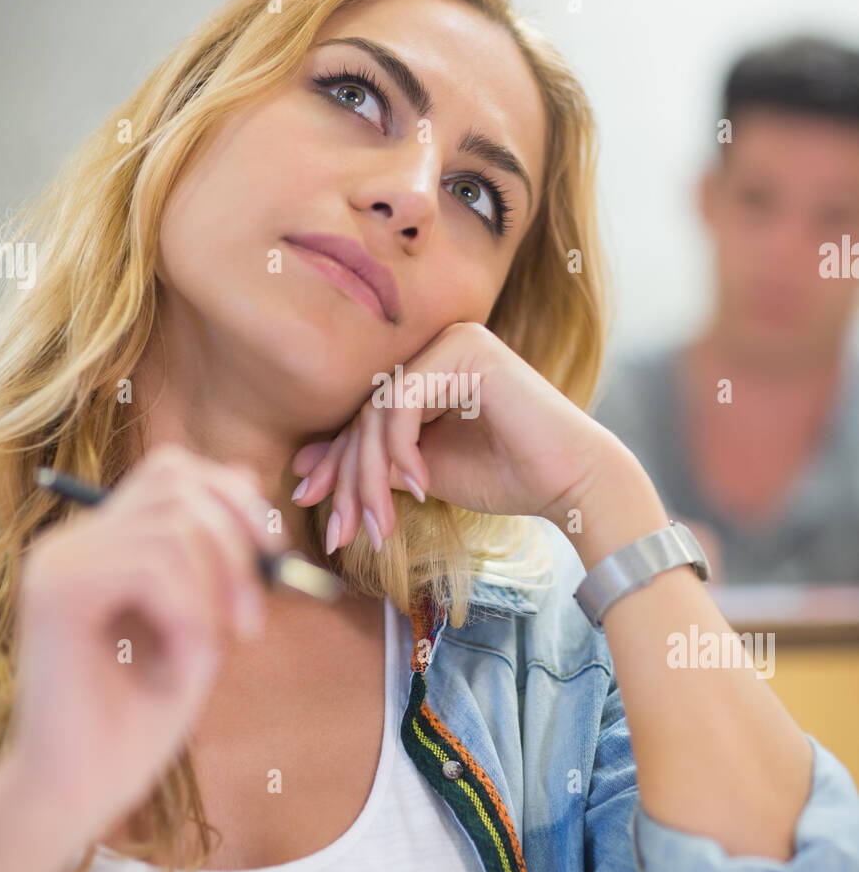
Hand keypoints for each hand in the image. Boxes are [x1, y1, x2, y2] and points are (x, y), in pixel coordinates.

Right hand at [7, 443, 286, 849]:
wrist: (79, 796)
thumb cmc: (137, 723)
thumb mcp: (199, 625)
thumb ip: (218, 562)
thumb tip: (252, 487)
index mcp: (103, 542)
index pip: (176, 470)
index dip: (237, 501)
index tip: (277, 562)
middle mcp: (74, 541)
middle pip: (177, 478)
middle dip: (238, 540)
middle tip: (252, 621)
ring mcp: (59, 561)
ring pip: (174, 527)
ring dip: (215, 595)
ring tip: (209, 657)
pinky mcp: (57, 593)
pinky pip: (153, 568)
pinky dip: (189, 618)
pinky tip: (180, 670)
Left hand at [289, 321, 612, 552]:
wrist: (571, 484)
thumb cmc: (506, 478)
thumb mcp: (419, 473)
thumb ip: (370, 462)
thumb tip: (301, 465)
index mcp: (428, 368)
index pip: (365, 415)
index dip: (335, 463)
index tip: (312, 505)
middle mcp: (438, 344)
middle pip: (366, 413)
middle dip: (348, 478)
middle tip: (340, 530)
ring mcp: (453, 341)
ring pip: (378, 411)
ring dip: (370, 475)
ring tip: (379, 524)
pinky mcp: (466, 349)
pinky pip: (403, 401)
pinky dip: (400, 450)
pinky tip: (418, 487)